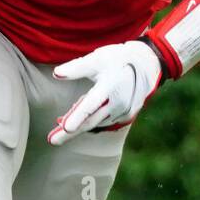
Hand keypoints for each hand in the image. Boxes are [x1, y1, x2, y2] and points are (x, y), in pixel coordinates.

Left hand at [48, 39, 162, 143]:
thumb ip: (76, 68)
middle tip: (52, 141)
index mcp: (109, 87)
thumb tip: (56, 74)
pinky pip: (104, 120)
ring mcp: (123, 111)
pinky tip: (75, 119)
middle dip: (70, 132)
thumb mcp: (97, 59)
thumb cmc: (118, 59)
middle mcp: (118, 103)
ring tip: (58, 130)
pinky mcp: (126, 116)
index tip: (66, 128)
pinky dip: (90, 120)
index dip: (77, 117)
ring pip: (96, 122)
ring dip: (78, 126)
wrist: (146, 65)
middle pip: (90, 121)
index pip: (90, 105)